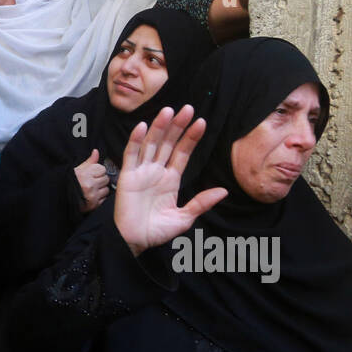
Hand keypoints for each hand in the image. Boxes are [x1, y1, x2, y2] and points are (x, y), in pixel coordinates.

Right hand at [73, 148, 109, 212]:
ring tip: (92, 189)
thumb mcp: (78, 169)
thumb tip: (96, 152)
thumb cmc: (70, 183)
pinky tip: (92, 196)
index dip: (98, 171)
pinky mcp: (94, 204)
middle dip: (100, 179)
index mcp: (85, 174)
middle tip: (92, 182)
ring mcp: (92, 195)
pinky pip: (104, 198)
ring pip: (106, 189)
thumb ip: (89, 161)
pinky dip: (100, 197)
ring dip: (101, 189)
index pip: (102, 169)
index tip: (92, 174)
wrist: (62, 198)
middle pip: (106, 178)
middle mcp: (89, 185)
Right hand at [112, 106, 226, 256]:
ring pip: (151, 144)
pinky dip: (136, 140)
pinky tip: (143, 126)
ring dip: (159, 127)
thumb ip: (201, 202)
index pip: (182, 153)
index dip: (191, 138)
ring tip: (168, 111)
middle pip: (168, 143)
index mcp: (171, 179)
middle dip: (177, 126)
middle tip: (188, 108)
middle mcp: (156, 171)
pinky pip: (131, 155)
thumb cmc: (157, 231)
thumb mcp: (184, 218)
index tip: (201, 122)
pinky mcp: (127, 176)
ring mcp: (141, 172)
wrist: (135, 242)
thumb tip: (223, 191)